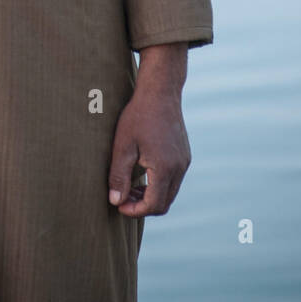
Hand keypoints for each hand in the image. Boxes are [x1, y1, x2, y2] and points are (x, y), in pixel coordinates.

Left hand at [107, 43, 190, 217]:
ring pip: (170, 192)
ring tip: (129, 188)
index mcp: (165, 168)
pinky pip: (173, 180)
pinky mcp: (184, 155)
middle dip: (143, 207)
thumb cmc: (138, 116)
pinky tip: (142, 175)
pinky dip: (158, 185)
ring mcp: (184, 161)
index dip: (135, 211)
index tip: (118, 206)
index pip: (154, 205)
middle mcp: (179, 168)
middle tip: (122, 200)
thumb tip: (116, 201)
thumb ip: (119, 176)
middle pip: (164, 203)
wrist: (160, 91)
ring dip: (151, 196)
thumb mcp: (123, 146)